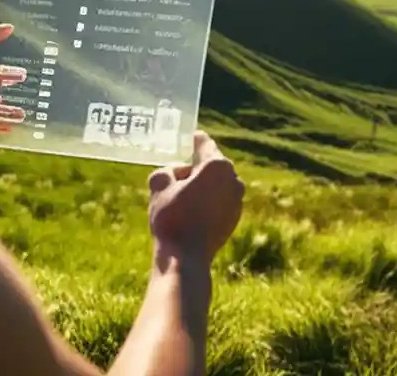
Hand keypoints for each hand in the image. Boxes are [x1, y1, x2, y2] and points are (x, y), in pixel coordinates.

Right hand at [147, 132, 244, 266]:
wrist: (185, 258)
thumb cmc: (172, 218)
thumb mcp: (159, 186)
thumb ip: (165, 171)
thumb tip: (172, 173)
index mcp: (218, 165)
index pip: (203, 144)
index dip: (190, 140)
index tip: (183, 138)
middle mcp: (233, 180)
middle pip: (211, 164)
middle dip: (193, 166)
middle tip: (175, 170)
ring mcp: (237, 200)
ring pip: (216, 184)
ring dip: (201, 184)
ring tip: (179, 194)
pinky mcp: (234, 218)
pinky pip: (219, 200)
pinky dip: (207, 200)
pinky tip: (189, 210)